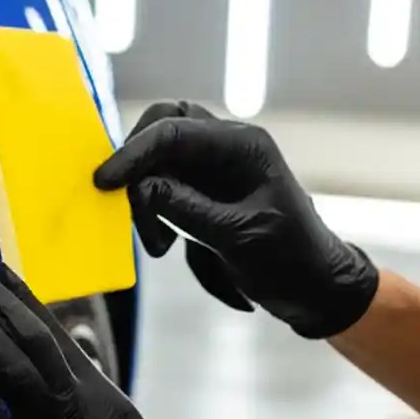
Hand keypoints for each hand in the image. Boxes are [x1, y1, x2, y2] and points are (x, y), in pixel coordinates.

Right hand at [94, 101, 378, 337]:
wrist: (314, 290)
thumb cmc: (291, 260)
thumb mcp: (238, 236)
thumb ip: (186, 208)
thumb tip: (139, 188)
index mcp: (243, 146)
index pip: (176, 131)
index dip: (135, 153)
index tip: (104, 182)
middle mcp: (225, 149)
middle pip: (164, 128)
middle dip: (138, 162)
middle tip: (126, 200)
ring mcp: (211, 171)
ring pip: (158, 162)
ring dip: (145, 198)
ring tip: (159, 245)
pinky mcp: (200, 195)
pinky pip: (161, 190)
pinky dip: (152, 215)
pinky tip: (164, 245)